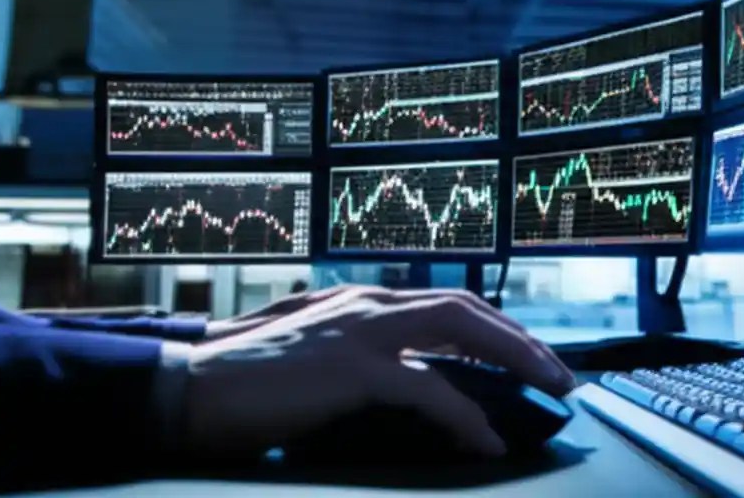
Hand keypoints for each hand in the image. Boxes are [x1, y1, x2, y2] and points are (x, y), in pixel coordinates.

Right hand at [185, 289, 574, 456]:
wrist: (184, 388)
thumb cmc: (243, 381)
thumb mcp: (312, 356)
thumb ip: (359, 357)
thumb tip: (406, 380)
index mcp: (362, 300)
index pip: (449, 302)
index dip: (496, 327)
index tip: (530, 355)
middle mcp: (369, 304)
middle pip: (468, 307)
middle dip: (521, 339)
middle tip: (559, 373)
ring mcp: (362, 331)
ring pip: (462, 331)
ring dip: (515, 361)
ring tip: (550, 392)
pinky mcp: (351, 369)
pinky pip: (429, 389)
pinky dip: (467, 417)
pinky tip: (488, 442)